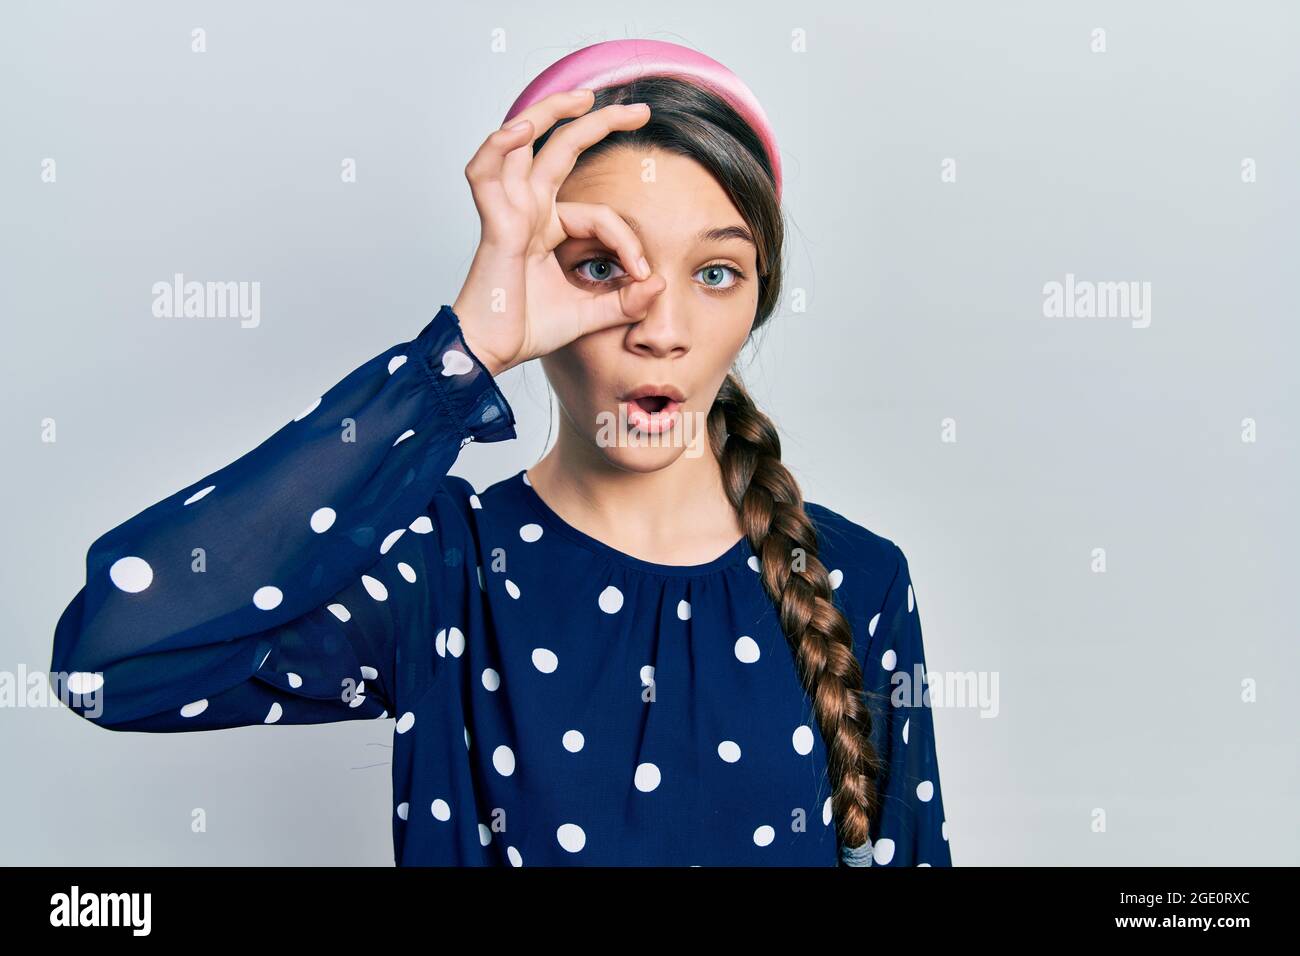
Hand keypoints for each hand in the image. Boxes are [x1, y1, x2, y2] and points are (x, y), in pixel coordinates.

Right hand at [451, 88, 666, 376]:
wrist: (490, 353)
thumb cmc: (526, 331)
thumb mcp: (590, 313)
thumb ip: (625, 300)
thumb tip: (661, 283)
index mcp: (547, 228)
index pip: (600, 215)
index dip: (628, 240)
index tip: (644, 275)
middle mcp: (527, 211)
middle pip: (561, 149)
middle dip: (598, 123)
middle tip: (640, 110)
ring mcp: (508, 211)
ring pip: (523, 143)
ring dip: (548, 113)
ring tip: (584, 95)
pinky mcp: (493, 223)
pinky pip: (485, 172)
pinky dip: (498, 146)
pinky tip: (522, 130)